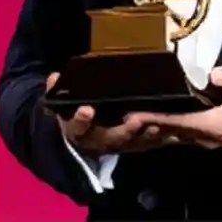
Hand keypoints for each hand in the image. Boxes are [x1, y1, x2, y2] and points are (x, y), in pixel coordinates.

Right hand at [46, 73, 179, 153]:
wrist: (85, 129)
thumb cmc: (76, 110)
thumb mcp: (63, 101)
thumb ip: (57, 89)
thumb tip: (54, 78)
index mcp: (78, 131)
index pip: (77, 128)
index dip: (81, 121)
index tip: (86, 110)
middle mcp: (99, 141)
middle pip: (110, 139)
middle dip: (123, 131)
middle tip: (135, 119)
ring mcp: (118, 144)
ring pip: (132, 143)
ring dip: (145, 136)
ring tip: (156, 125)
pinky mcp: (135, 143)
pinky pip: (148, 143)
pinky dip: (158, 137)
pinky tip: (167, 128)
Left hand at [127, 65, 221, 149]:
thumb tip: (212, 73)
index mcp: (216, 124)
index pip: (177, 121)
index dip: (154, 117)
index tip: (134, 114)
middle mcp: (210, 137)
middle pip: (172, 131)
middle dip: (149, 123)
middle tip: (126, 115)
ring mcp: (211, 139)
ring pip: (177, 135)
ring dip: (158, 126)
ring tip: (137, 116)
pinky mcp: (214, 137)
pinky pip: (185, 134)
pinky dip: (170, 127)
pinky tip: (161, 119)